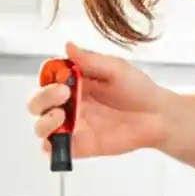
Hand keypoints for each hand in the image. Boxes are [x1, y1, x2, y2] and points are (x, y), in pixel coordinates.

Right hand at [27, 41, 169, 158]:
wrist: (157, 116)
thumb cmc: (138, 89)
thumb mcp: (115, 68)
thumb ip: (90, 60)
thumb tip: (68, 46)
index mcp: (73, 82)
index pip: (47, 78)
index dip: (46, 77)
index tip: (60, 76)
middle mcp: (68, 104)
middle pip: (37, 103)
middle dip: (42, 98)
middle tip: (63, 93)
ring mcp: (71, 126)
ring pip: (41, 126)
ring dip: (43, 121)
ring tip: (61, 115)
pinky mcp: (78, 146)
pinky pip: (55, 149)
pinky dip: (50, 147)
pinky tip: (60, 139)